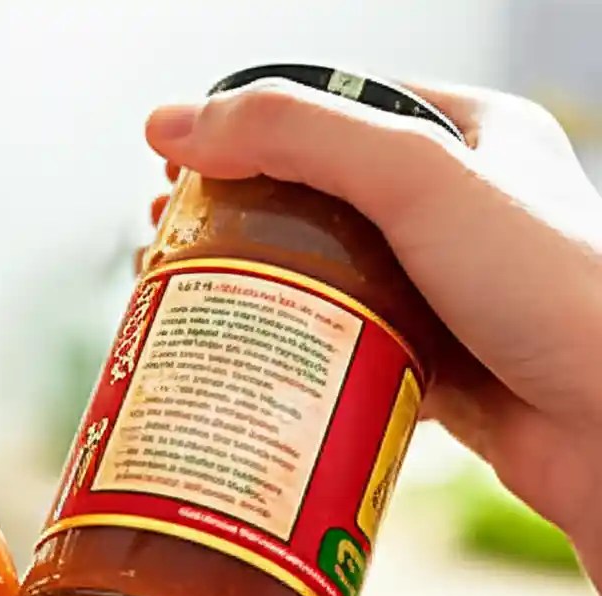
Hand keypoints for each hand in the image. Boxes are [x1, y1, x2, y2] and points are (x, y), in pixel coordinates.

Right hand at [144, 78, 601, 588]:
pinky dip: (292, 350)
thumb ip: (294, 135)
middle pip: (313, 195)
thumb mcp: (417, 176)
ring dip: (255, 285)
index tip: (178, 163)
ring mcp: (446, 288)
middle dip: (233, 213)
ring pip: (322, 274)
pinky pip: (342, 343)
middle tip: (167, 235)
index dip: (246, 129)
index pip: (333, 107)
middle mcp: (459, 207)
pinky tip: (250, 358)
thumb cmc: (556, 291)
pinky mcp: (434, 360)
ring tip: (190, 295)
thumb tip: (171, 123)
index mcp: (470, 134)